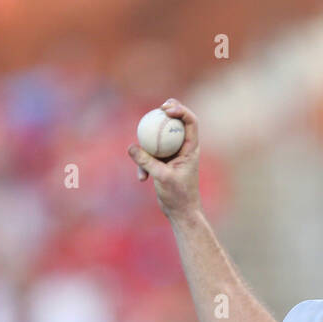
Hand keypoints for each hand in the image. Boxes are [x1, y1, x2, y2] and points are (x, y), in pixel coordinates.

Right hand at [127, 98, 200, 220]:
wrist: (180, 213)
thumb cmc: (178, 196)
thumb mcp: (162, 177)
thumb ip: (147, 161)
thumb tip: (131, 147)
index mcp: (191, 148)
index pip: (191, 122)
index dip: (181, 110)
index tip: (166, 108)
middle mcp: (184, 148)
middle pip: (177, 123)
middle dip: (167, 113)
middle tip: (158, 109)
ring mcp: (173, 155)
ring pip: (160, 138)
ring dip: (148, 146)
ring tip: (141, 159)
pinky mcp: (164, 163)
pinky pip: (151, 154)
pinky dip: (144, 164)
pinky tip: (142, 179)